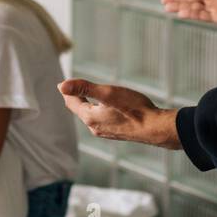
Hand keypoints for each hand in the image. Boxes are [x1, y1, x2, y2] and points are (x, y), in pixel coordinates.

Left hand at [58, 80, 180, 148]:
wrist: (155, 128)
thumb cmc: (134, 109)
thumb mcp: (108, 93)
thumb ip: (84, 88)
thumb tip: (61, 86)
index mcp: (90, 117)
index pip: (72, 103)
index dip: (67, 91)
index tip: (62, 83)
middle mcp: (95, 128)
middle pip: (81, 110)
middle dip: (77, 99)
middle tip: (72, 88)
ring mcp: (106, 132)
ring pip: (92, 116)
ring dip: (89, 105)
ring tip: (88, 96)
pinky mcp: (117, 133)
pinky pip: (102, 121)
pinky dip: (100, 112)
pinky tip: (107, 108)